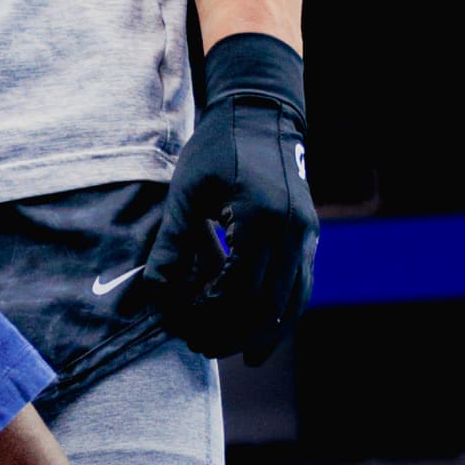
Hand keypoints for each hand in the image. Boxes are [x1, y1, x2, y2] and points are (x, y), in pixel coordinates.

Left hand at [117, 32, 315, 362]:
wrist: (261, 112)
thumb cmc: (217, 146)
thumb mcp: (185, 192)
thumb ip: (172, 245)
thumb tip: (154, 295)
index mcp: (259, 220)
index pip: (235, 291)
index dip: (208, 316)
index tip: (181, 326)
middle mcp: (291, 233)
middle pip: (263, 306)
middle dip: (230, 333)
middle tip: (198, 346)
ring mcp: (306, 236)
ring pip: (290, 304)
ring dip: (260, 333)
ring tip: (229, 352)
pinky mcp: (310, 236)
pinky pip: (302, 288)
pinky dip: (282, 316)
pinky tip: (262, 336)